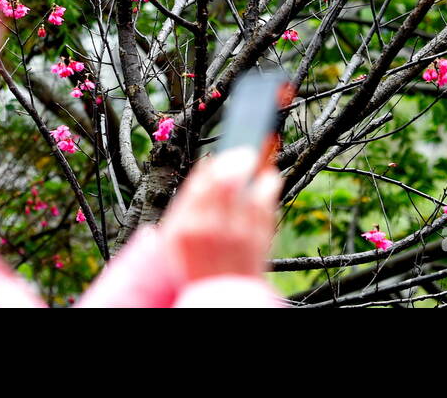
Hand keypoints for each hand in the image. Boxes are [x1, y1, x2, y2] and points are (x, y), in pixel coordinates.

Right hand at [160, 147, 281, 283]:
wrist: (216, 294)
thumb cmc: (194, 261)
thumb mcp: (176, 232)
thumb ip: (189, 199)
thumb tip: (208, 164)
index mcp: (187, 226)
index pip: (201, 181)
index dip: (215, 162)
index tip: (222, 155)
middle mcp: (212, 229)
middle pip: (228, 180)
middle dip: (239, 159)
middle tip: (246, 152)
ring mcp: (237, 235)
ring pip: (252, 191)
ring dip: (259, 171)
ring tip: (259, 162)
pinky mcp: (259, 241)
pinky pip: (268, 206)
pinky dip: (270, 187)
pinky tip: (269, 180)